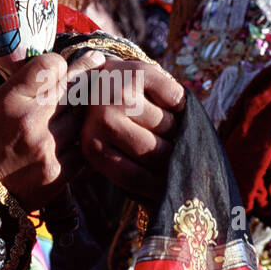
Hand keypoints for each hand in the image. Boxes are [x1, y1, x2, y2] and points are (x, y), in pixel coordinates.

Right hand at [0, 53, 85, 210]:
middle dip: (80, 86)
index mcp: (11, 98)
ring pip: (81, 119)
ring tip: (67, 122)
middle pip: (74, 88)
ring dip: (79, 119)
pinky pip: (83, 148)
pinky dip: (78, 146)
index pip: (53, 64)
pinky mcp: (58, 171)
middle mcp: (30, 119)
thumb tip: (63, 65)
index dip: (61, 66)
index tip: (64, 70)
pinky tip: (68, 146)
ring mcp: (46, 146)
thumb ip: (28, 83)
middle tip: (90, 78)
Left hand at [76, 54, 185, 201]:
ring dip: (177, 129)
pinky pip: (175, 98)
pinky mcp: (138, 70)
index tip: (172, 188)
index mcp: (91, 146)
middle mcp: (101, 118)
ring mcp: (118, 92)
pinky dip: (179, 105)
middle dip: (171, 156)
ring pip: (167, 126)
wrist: (102, 77)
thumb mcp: (113, 149)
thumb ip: (131, 171)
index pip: (134, 176)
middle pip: (154, 152)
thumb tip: (163, 199)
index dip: (158, 186)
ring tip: (172, 128)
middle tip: (178, 153)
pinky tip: (170, 106)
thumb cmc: (114, 122)